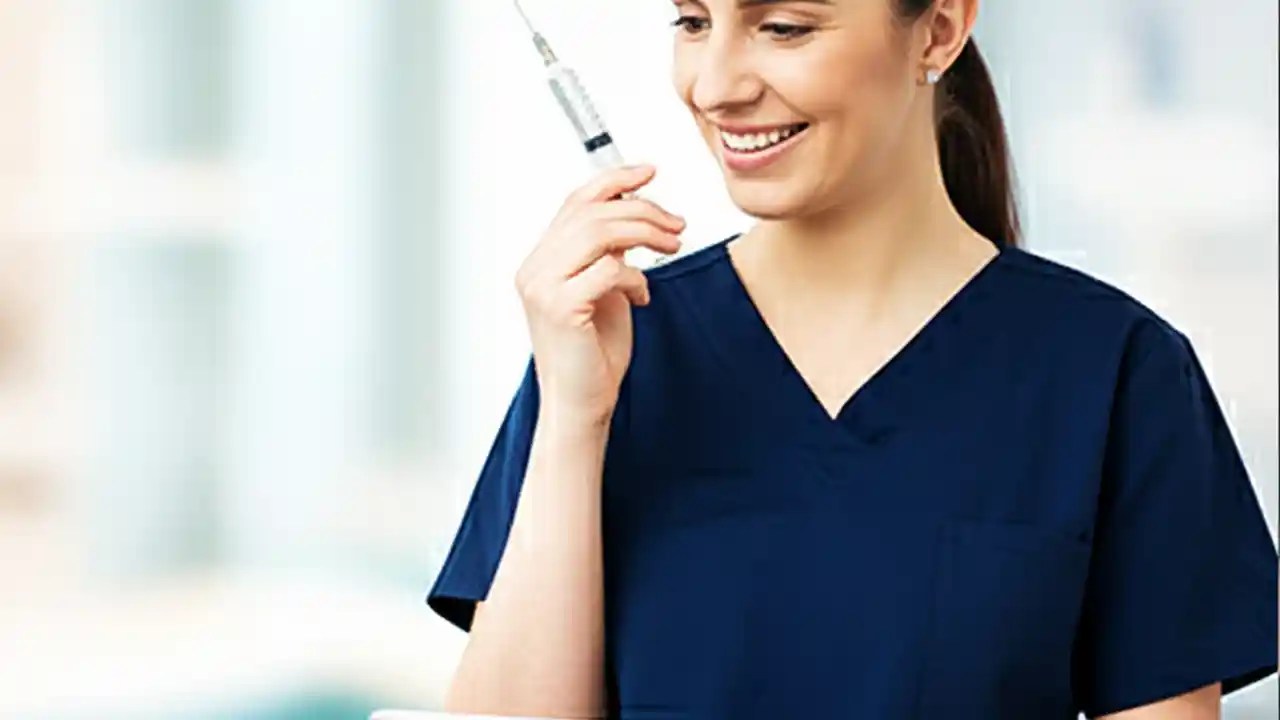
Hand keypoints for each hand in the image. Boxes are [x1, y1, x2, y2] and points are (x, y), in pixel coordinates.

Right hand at [515, 165, 684, 424]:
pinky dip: (636, 277)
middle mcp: (535, 269)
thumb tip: (635, 213)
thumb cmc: (593, 353)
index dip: (614, 179)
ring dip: (646, 233)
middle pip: (592, 211)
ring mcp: (542, 287)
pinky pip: (609, 269)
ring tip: (672, 246)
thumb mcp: (604, 290)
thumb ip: (609, 252)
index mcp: (541, 261)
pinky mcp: (561, 307)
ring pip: (599, 232)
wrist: (581, 403)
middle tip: (676, 226)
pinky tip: (642, 296)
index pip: (575, 201)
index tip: (649, 172)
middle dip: (644, 210)